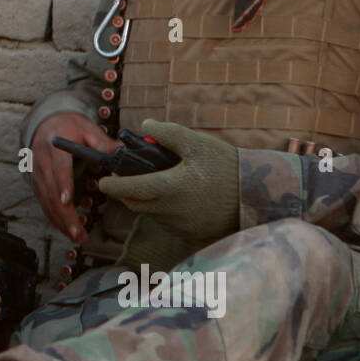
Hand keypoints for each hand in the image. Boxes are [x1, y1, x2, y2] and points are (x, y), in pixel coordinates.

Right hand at [30, 113, 118, 243]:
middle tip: (78, 233)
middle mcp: (42, 163)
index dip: (63, 185)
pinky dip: (55, 219)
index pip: (58, 168)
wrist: (45, 125)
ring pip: (47, 203)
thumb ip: (103, 143)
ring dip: (61, 222)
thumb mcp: (87, 129)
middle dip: (65, 216)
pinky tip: (69, 230)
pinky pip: (45, 204)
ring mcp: (37, 176)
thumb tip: (122, 152)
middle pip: (52, 193)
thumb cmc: (68, 127)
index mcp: (54, 147)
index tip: (68, 201)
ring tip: (77, 237)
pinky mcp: (37, 185)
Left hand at [96, 120, 238, 243]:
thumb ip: (167, 134)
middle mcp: (170, 211)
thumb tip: (144, 127)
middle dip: (125, 192)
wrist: (256, 194)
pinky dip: (162, 210)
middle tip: (127, 178)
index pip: (128, 189)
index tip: (103, 182)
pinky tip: (174, 196)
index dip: (112, 185)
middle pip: (135, 204)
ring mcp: (179, 225)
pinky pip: (166, 222)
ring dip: (144, 201)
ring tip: (155, 182)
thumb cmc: (225, 165)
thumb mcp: (196, 143)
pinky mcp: (189, 233)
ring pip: (149, 214)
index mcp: (168, 187)